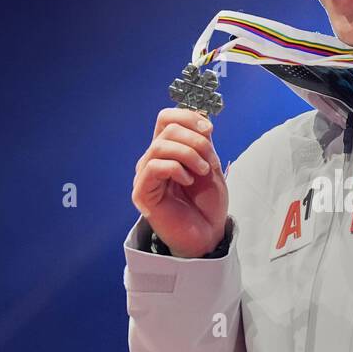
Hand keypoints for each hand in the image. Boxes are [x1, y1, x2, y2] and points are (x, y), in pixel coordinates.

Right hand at [132, 107, 227, 257]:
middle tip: (210, 161)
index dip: (187, 116)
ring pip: (160, 145)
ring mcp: (146, 176)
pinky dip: (176, 168)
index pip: (166, 118)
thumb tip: (200, 118)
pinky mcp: (142, 193)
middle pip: (167, 129)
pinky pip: (154, 167)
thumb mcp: (210, 165)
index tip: (209, 130)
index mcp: (168, 150)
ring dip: (189, 154)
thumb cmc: (207, 204)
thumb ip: (202, 142)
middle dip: (196, 140)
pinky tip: (188, 182)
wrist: (208, 235)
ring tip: (203, 171)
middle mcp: (154, 159)